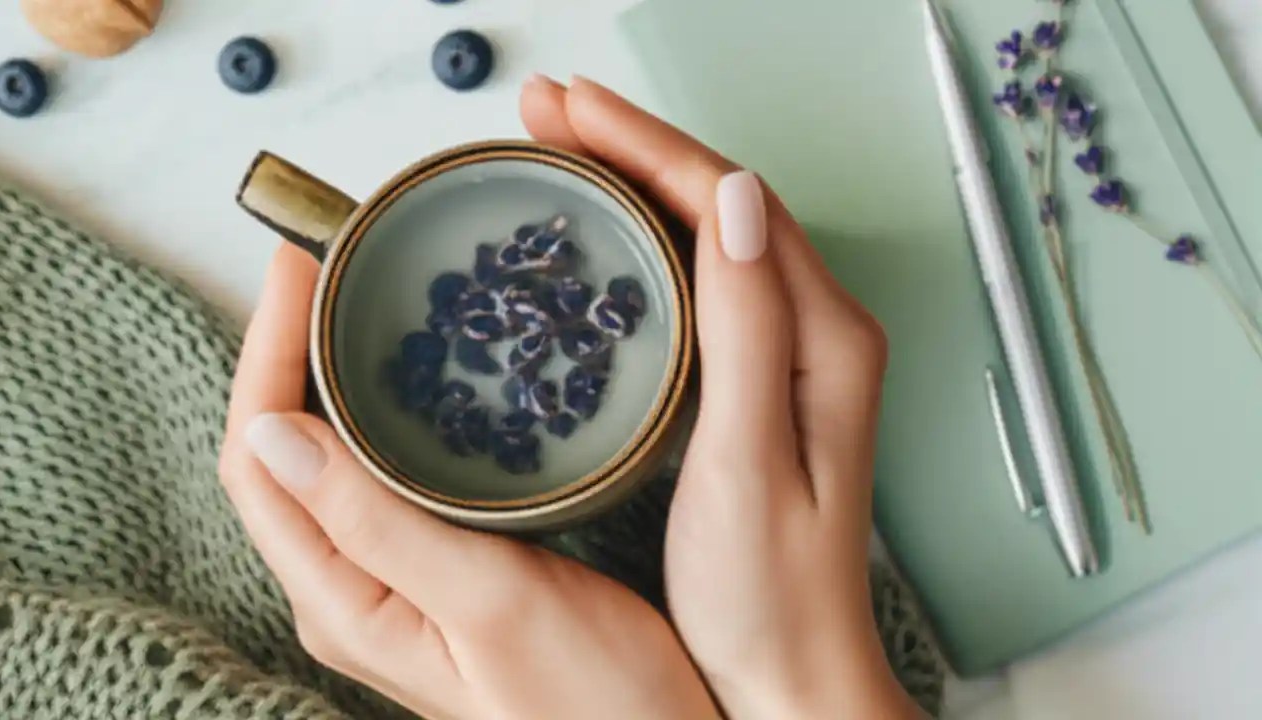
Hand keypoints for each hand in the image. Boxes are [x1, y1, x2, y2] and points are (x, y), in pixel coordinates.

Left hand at [219, 245, 719, 719]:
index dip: (264, 354)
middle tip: (331, 265)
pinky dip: (385, 411)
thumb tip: (272, 428)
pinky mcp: (438, 569)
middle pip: (283, 451)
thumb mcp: (488, 602)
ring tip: (364, 298)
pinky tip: (425, 373)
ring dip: (332, 375)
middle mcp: (351, 588)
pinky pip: (381, 474)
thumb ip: (380, 522)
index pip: (259, 461)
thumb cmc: (589, 698)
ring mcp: (392, 580)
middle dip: (289, 349)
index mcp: (344, 599)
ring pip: (331, 458)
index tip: (298, 267)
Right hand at [521, 76, 921, 718]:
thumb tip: (735, 200)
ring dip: (637, 178)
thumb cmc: (768, 594)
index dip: (647, 146)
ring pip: (711, 232)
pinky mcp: (762, 379)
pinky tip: (605, 230)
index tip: (571, 110)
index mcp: (824, 339)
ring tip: (561, 146)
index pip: (730, 204)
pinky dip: (649, 235)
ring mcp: (790, 352)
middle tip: (544, 111)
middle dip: (631, 144)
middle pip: (722, 202)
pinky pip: (706, 278)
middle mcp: (817, 330)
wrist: (793, 671)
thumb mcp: (747, 462)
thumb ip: (749, 330)